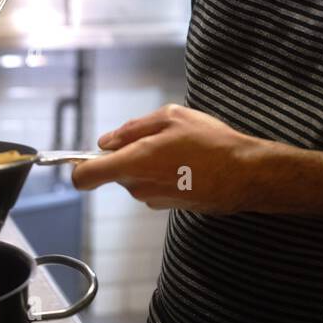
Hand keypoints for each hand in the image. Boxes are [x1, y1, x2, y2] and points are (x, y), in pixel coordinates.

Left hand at [70, 104, 266, 213]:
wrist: (244, 175)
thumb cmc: (210, 143)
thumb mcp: (171, 117)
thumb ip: (132, 128)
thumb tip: (107, 141)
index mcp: (133, 163)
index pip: (85, 177)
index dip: (79, 166)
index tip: (85, 157)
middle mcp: (138, 186)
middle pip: (116, 171)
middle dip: (128, 154)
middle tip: (159, 138)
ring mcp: (153, 199)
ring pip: (136, 177)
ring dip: (149, 163)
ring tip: (180, 150)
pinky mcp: (168, 205)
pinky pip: (154, 185)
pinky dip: (164, 174)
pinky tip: (188, 164)